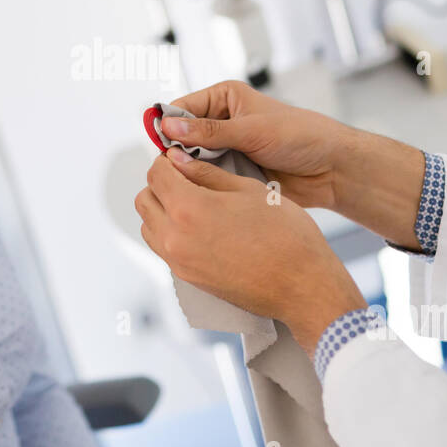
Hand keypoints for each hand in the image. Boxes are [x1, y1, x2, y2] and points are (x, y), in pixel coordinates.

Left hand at [135, 146, 365, 352]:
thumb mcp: (248, 189)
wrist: (302, 286)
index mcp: (189, 208)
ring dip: (162, 210)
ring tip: (194, 205)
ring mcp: (179, 261)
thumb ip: (207, 173)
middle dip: (160, 184)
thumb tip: (178, 160)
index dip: (168, 161)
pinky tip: (201, 228)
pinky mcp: (187, 278)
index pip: (156, 174)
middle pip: (144, 199)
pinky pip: (163, 248)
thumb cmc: (285, 234)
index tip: (182, 160)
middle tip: (187, 180)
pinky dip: (171, 233)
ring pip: (149, 226)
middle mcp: (175, 237)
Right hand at [158, 79, 349, 211]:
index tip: (160, 145)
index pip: (182, 108)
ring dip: (191, 171)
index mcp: (224, 98)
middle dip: (177, 152)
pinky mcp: (232, 173)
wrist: (331, 168)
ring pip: (192, 161)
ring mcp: (226, 149)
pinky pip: (208, 179)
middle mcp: (221, 121)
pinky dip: (205, 186)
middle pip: (182, 137)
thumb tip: (169, 127)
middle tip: (174, 169)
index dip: (167, 125)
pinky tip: (202, 195)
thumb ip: (209, 132)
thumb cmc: (300, 136)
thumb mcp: (252, 130)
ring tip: (189, 184)